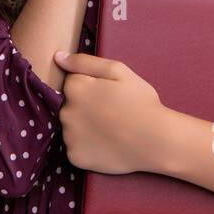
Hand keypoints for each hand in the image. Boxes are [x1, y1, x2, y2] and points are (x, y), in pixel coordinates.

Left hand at [53, 50, 165, 174]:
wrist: (156, 142)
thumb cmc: (140, 102)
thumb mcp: (118, 71)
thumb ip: (84, 62)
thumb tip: (58, 57)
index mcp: (75, 88)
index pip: (72, 82)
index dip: (90, 86)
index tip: (107, 94)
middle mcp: (65, 112)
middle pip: (68, 104)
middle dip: (84, 106)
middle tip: (110, 112)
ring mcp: (68, 136)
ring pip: (71, 126)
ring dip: (83, 126)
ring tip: (109, 129)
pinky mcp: (74, 156)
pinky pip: (74, 147)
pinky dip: (85, 146)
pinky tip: (104, 144)